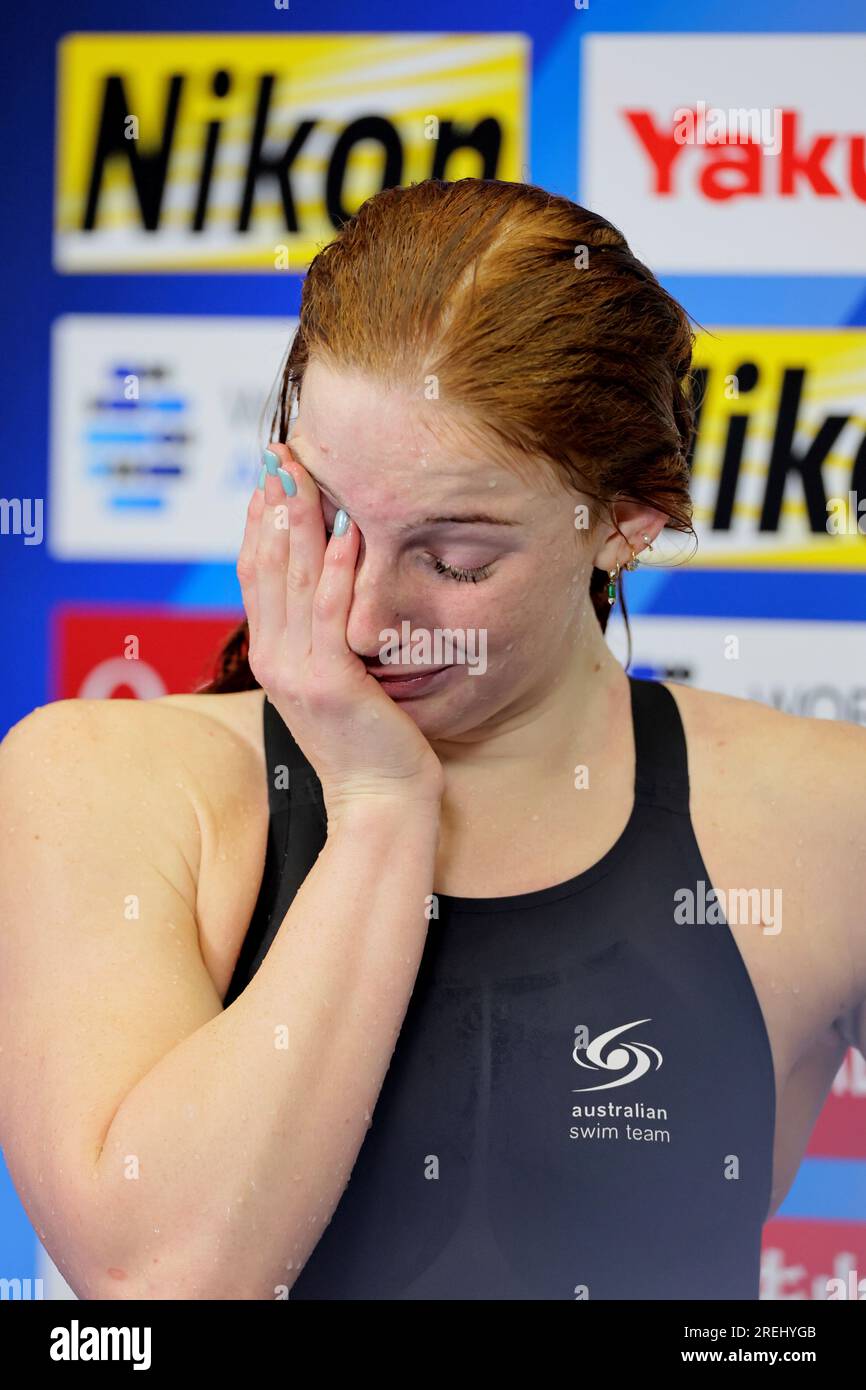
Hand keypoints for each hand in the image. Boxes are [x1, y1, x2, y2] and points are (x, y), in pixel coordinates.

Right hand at [236, 440, 444, 811]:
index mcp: (272, 655)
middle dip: (273, 504)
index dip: (257, 521)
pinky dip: (337, 571)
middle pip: (266, 566)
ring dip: (299, 522)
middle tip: (281, 452)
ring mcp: (297, 673)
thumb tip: (325, 588)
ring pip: (294, 582)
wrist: (379, 803)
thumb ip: (320, 637)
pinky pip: (332, 616)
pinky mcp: (332, 685)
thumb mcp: (332, 682)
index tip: (268, 474)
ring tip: (305, 473)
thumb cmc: (368, 743)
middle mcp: (275, 659)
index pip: (255, 573)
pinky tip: (346, 532)